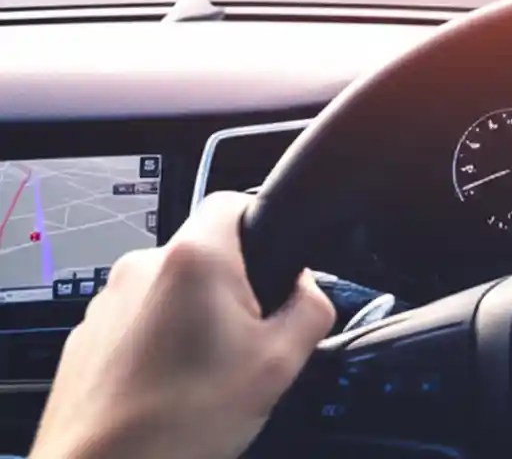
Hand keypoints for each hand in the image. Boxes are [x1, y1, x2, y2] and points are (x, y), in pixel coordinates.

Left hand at [30, 192, 335, 458]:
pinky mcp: (89, 337)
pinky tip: (173, 390)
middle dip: (235, 291)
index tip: (277, 266)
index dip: (265, 225)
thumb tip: (311, 294)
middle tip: (249, 343)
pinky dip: (161, 346)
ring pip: (172, 292)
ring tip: (207, 377)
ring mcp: (108, 302)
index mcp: (195, 260)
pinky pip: (140, 323)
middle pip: (207, 254)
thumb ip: (310, 311)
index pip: (235, 201)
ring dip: (196, 321)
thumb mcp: (280, 364)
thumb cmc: (179, 423)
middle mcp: (142, 268)